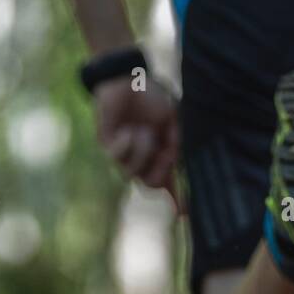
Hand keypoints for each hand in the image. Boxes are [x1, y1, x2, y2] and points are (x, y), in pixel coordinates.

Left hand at [94, 76, 180, 205]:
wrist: (127, 78)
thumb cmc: (153, 96)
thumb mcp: (175, 119)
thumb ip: (179, 142)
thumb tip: (175, 163)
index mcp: (162, 154)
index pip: (170, 183)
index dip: (178, 201)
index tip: (184, 215)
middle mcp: (143, 159)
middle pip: (151, 185)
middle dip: (160, 170)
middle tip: (164, 151)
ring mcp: (126, 155)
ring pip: (134, 174)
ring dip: (142, 151)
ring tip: (141, 130)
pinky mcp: (109, 148)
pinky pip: (119, 158)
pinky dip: (127, 142)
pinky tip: (127, 129)